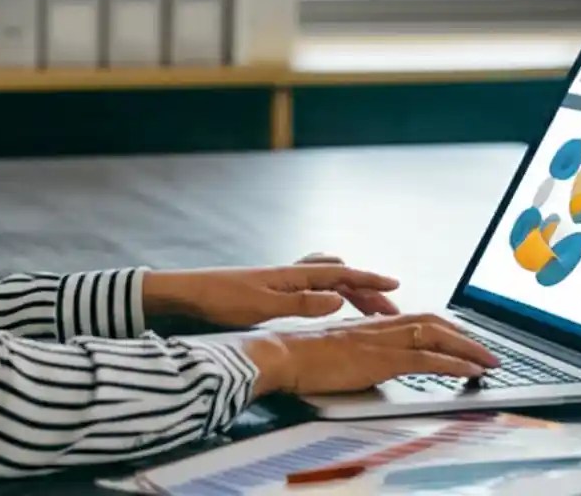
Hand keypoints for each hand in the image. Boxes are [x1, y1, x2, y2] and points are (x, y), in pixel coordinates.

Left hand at [143, 257, 399, 329]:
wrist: (184, 294)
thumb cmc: (219, 301)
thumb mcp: (263, 306)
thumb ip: (302, 304)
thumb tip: (341, 300)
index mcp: (292, 275)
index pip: (341, 275)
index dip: (370, 282)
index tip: (396, 288)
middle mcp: (289, 273)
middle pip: (338, 274)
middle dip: (365, 289)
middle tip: (386, 308)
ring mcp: (279, 279)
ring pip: (325, 277)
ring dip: (348, 288)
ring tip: (365, 307)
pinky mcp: (268, 289)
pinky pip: (310, 284)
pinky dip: (328, 291)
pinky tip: (326, 304)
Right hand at [243, 314, 499, 396]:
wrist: (280, 355)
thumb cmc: (296, 357)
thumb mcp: (331, 349)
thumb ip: (352, 351)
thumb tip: (364, 362)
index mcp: (367, 325)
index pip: (414, 319)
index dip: (442, 327)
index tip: (460, 338)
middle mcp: (378, 327)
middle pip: (431, 322)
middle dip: (463, 336)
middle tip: (485, 350)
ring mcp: (381, 341)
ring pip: (436, 336)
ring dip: (468, 349)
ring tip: (488, 362)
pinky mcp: (380, 359)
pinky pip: (426, 359)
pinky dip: (454, 364)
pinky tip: (470, 372)